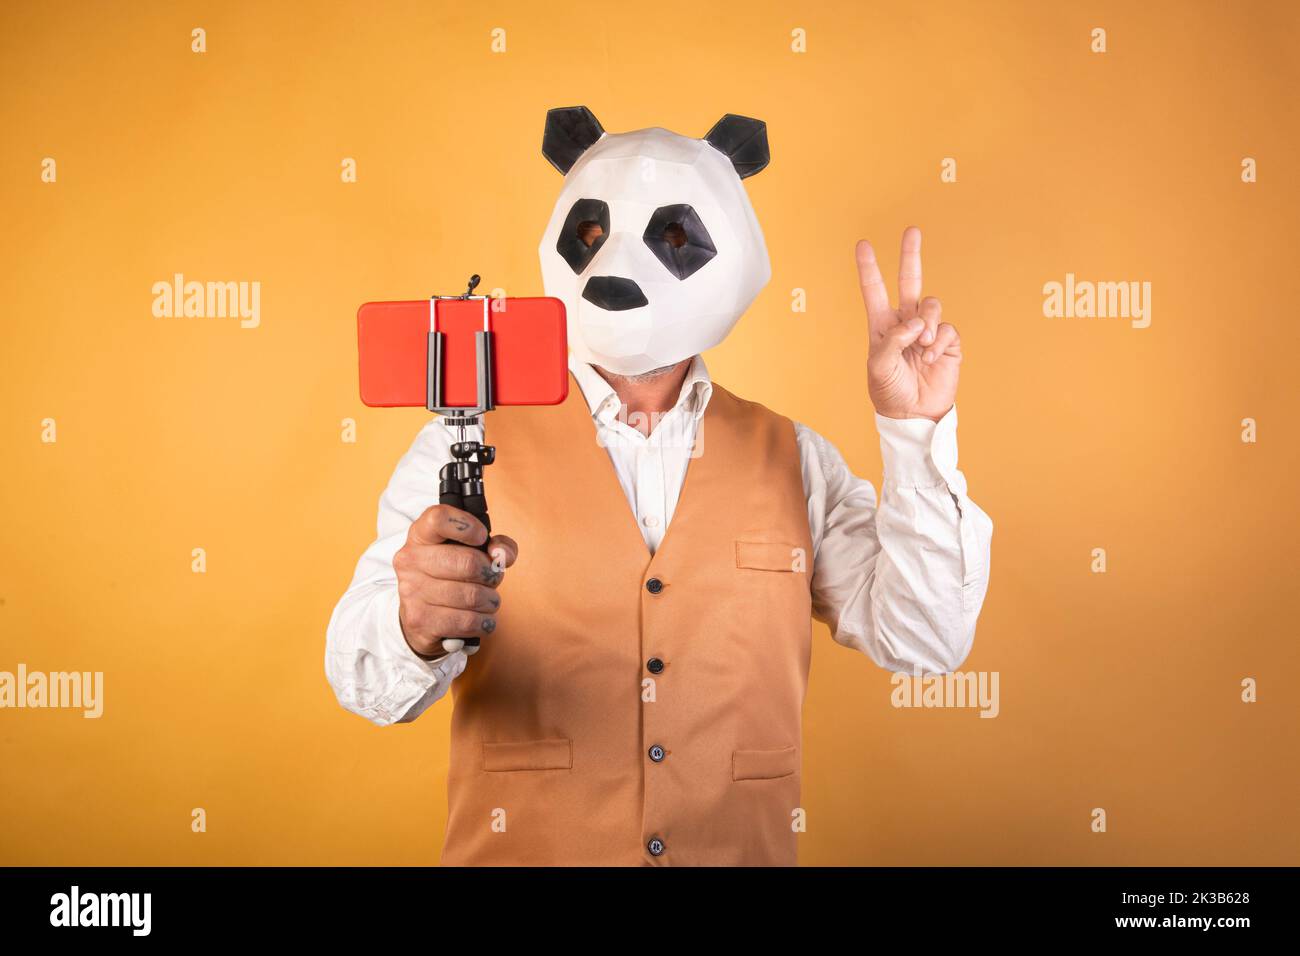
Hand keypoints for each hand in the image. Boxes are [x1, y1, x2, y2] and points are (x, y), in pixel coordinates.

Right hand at [393, 504, 518, 658]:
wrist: (420, 616)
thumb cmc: (451, 576)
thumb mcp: (470, 551)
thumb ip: (497, 545)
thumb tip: (503, 555)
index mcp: (420, 535)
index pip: (439, 518)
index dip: (467, 526)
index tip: (482, 537)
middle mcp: (410, 560)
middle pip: (468, 562)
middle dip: (492, 574)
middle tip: (493, 578)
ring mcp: (412, 592)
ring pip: (472, 596)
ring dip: (491, 601)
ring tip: (488, 600)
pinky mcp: (420, 621)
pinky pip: (467, 621)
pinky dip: (484, 622)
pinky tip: (481, 618)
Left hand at [856, 227, 960, 421]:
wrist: (914, 414)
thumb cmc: (889, 392)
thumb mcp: (879, 367)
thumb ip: (894, 340)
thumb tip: (916, 322)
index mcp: (882, 326)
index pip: (874, 291)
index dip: (869, 268)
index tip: (863, 245)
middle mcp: (905, 323)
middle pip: (909, 282)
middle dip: (910, 255)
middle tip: (911, 230)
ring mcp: (927, 331)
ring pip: (931, 305)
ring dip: (927, 322)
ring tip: (921, 345)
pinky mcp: (946, 342)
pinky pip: (946, 329)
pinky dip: (938, 342)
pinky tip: (930, 358)